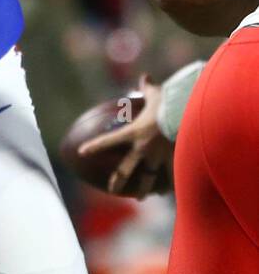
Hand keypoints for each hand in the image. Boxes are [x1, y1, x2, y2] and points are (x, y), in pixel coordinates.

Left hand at [78, 74, 173, 197]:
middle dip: (117, 181)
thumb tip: (145, 76)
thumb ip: (148, 87)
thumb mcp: (157, 93)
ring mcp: (158, 156)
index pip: (109, 140)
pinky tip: (169, 194)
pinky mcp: (175, 159)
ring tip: (140, 197)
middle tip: (111, 190)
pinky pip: (172, 175)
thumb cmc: (171, 102)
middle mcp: (143, 148)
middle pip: (125, 169)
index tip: (82, 152)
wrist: (191, 114)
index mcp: (134, 133)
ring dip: (143, 189)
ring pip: (148, 178)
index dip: (95, 146)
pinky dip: (171, 184)